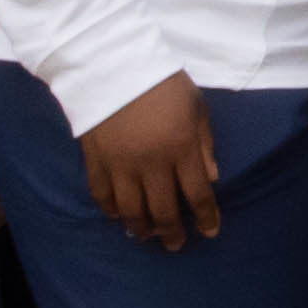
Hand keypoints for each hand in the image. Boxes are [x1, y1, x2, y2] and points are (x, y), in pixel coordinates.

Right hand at [76, 74, 223, 250]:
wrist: (111, 63)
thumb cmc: (162, 81)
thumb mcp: (196, 106)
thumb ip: (205, 143)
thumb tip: (212, 178)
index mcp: (181, 148)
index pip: (198, 194)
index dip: (206, 217)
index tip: (210, 232)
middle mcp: (152, 164)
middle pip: (164, 210)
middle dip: (173, 233)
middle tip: (176, 245)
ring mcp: (121, 165)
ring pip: (131, 210)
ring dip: (141, 228)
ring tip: (146, 236)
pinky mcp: (96, 161)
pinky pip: (102, 195)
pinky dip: (110, 210)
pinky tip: (117, 216)